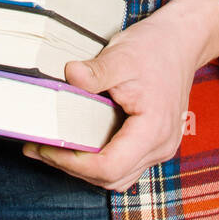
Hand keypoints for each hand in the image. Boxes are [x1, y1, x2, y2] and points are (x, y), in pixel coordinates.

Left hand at [22, 0, 218, 191]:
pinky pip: (123, 164)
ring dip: (83, 169)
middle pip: (111, 178)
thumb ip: (96, 71)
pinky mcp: (153, 142)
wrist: (182, 41)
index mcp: (154, 130)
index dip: (73, 163)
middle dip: (71, 168)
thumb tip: (68, 75)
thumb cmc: (155, 47)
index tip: (45, 147)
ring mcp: (159, 147)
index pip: (109, 166)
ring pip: (117, 176)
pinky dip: (97, 161)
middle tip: (37, 149)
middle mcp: (160, 146)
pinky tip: (75, 145)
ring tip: (49, 149)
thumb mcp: (122, 55)